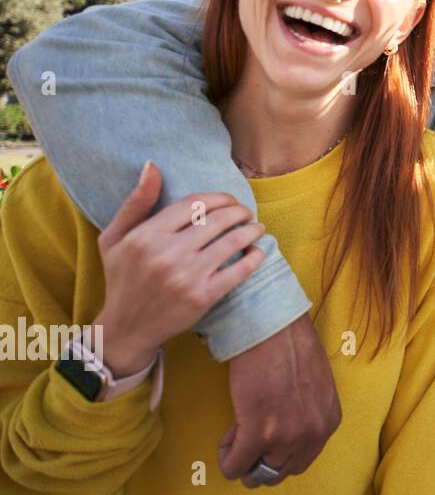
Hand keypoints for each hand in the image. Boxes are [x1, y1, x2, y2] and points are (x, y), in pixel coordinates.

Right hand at [95, 161, 265, 376]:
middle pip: (217, 219)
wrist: (126, 328)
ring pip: (232, 241)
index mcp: (145, 236)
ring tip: (256, 228)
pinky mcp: (203, 297)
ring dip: (252, 230)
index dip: (219, 197)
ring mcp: (186, 276)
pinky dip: (254, 256)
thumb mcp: (115, 238)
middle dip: (239, 211)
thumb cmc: (122, 277)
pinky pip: (239, 270)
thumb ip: (136, 202)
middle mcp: (166, 254)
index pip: (195, 203)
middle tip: (245, 213)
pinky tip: (258, 251)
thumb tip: (152, 165)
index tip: (229, 200)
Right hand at [217, 314, 342, 487]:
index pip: (302, 460)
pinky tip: (227, 437)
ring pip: (258, 474)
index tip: (266, 435)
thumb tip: (286, 428)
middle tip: (247, 439)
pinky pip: (235, 465)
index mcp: (329, 421)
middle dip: (261, 462)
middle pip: (280, 472)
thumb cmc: (291, 345)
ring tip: (237, 435)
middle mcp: (312, 434)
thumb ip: (307, 411)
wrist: (273, 327)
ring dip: (243, 460)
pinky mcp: (258, 433)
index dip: (279, 451)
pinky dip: (227, 458)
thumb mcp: (316, 385)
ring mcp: (286, 436)